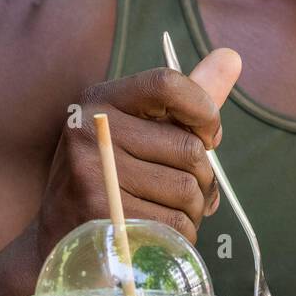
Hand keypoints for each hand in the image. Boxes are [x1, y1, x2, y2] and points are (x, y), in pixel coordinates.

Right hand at [33, 49, 241, 253]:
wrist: (62, 238)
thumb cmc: (112, 177)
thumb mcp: (138, 131)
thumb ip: (185, 99)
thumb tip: (232, 57)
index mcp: (101, 99)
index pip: (168, 83)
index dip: (204, 111)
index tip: (208, 137)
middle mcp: (91, 129)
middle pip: (189, 149)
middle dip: (204, 178)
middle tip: (190, 191)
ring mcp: (93, 172)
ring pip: (187, 190)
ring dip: (194, 210)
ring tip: (174, 213)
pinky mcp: (102, 214)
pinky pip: (174, 224)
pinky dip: (182, 235)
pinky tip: (162, 235)